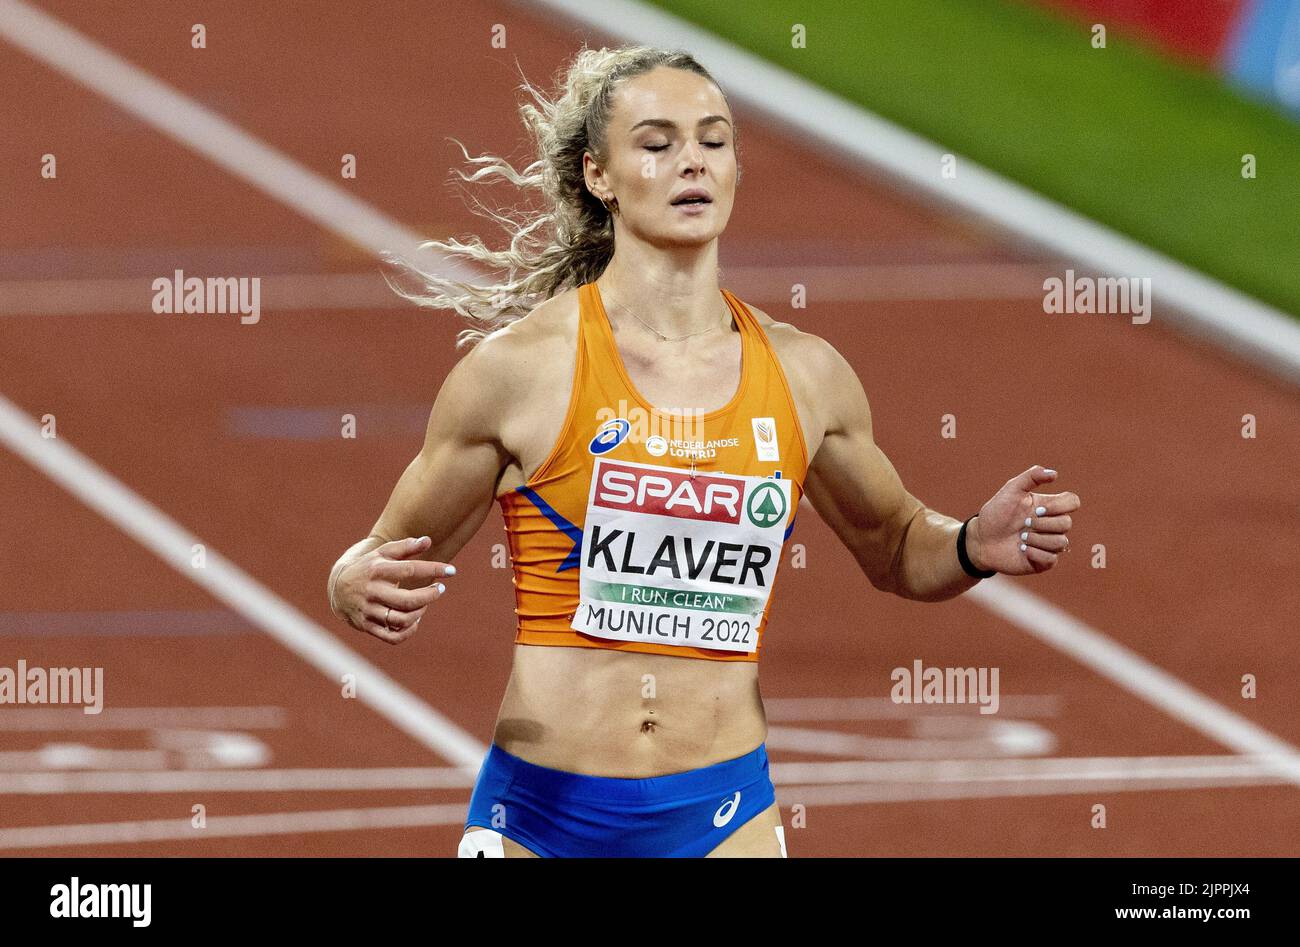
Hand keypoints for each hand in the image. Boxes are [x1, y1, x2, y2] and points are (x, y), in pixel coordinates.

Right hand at [330, 536, 454, 643]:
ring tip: (425, 604)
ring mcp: (368, 611)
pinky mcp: (367, 626)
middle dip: (430, 595)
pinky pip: (392, 636)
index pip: (410, 569)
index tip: (451, 571)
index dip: (433, 570)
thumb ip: (405, 546)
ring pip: (401, 619)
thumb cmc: (368, 567)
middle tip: (440, 588)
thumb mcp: (383, 553)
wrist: (337, 587)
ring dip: (419, 613)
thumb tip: (428, 540)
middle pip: (408, 600)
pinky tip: (415, 620)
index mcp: (377, 570)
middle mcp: (372, 591)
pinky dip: (408, 631)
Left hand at [967, 466, 1079, 575]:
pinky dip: (1036, 554)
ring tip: (1020, 538)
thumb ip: (1031, 477)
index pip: (1072, 502)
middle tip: (1024, 523)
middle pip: (1067, 523)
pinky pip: (1052, 559)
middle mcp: (1051, 525)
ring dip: (1038, 539)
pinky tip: (1022, 550)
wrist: (981, 539)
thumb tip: (1054, 474)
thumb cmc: (996, 513)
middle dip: (1043, 524)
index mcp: (1048, 507)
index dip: (1060, 506)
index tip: (1038, 508)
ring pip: (1061, 542)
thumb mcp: (1011, 490)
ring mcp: (1048, 544)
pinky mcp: (1042, 562)